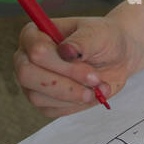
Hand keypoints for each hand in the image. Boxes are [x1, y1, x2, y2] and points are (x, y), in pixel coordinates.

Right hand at [13, 13, 140, 117]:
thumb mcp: (98, 34)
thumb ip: (82, 42)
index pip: (34, 50)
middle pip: (27, 75)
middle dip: (64, 82)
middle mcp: (27, 59)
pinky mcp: (44, 101)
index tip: (83, 60)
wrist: (116, 55)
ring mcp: (32, 82)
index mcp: (34, 34)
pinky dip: (76, 103)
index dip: (58, 61)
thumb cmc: (103, 38)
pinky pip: (51, 109)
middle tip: (94, 79)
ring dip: (73, 94)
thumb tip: (66, 51)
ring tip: (99, 84)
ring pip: (38, 97)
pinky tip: (95, 92)